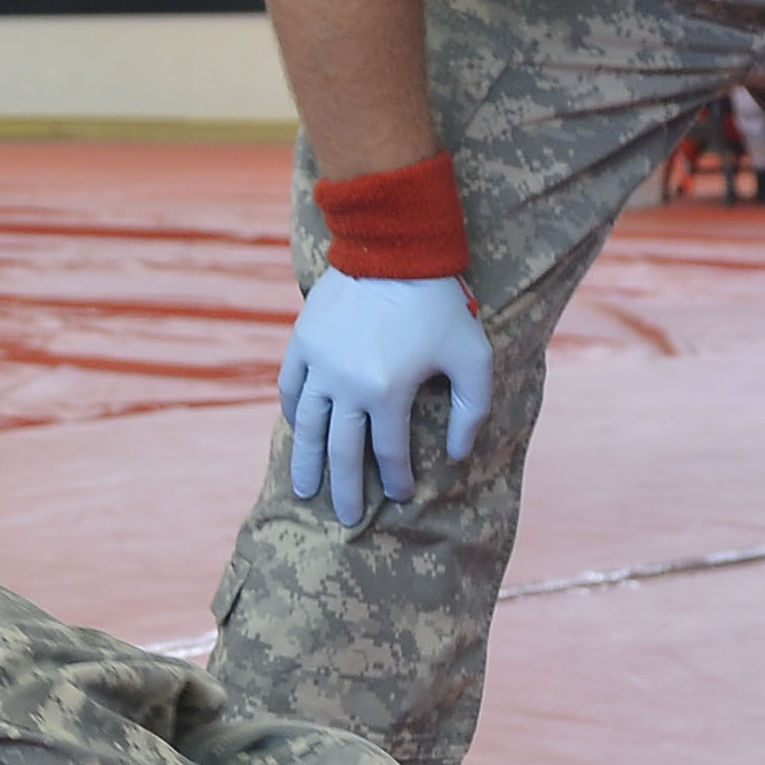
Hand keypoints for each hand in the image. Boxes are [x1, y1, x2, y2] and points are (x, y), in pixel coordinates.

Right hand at [280, 270, 493, 528]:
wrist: (395, 248)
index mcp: (388, 391)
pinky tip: (298, 432)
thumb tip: (456, 455)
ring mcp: (319, 365)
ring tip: (305, 489)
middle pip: (342, 451)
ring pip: (308, 427)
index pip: (390, 451)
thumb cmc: (441, 304)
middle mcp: (346, 385)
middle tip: (347, 516)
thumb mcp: (474, 357)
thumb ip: (472, 410)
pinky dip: (293, 414)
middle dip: (346, 489)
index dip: (396, 479)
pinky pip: (291, 389)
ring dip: (307, 462)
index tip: (399, 496)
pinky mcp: (303, 342)